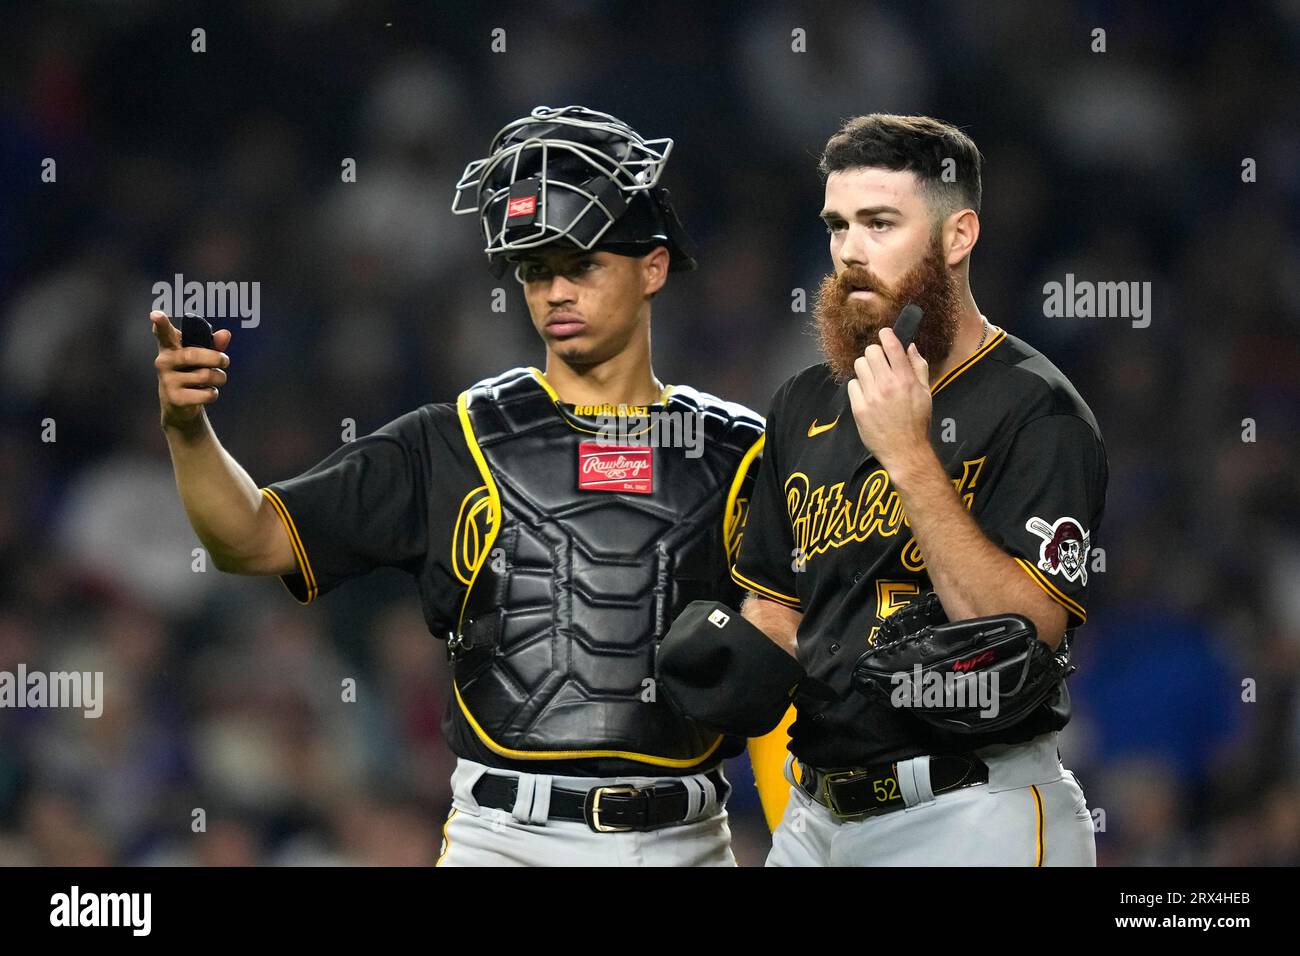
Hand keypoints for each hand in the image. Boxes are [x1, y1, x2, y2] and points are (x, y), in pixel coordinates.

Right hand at [151, 311, 231, 430]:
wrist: (179, 404)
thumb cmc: (191, 372)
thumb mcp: (202, 357)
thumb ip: (213, 345)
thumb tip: (225, 334)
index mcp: (169, 347)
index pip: (163, 333)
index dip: (160, 323)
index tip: (156, 315)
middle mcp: (164, 362)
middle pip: (193, 355)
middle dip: (216, 358)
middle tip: (225, 360)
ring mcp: (167, 381)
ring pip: (205, 376)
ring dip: (219, 377)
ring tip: (216, 379)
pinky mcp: (175, 399)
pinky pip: (206, 394)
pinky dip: (213, 393)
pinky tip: (206, 393)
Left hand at [846, 326, 931, 473]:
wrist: (905, 450)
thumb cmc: (917, 422)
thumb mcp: (926, 392)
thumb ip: (918, 367)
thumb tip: (909, 346)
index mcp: (905, 379)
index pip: (892, 346)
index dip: (886, 335)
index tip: (884, 334)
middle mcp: (887, 385)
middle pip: (871, 352)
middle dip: (875, 354)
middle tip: (879, 362)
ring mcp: (870, 397)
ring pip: (859, 365)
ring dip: (866, 368)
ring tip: (873, 379)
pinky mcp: (858, 408)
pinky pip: (851, 384)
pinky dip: (858, 386)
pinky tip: (867, 394)